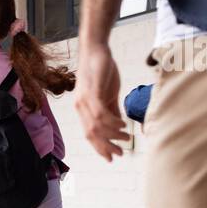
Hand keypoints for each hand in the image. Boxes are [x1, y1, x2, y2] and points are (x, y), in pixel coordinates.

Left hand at [74, 40, 130, 161]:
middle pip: (91, 134)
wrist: (96, 49)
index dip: (100, 147)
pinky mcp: (92, 91)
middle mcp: (81, 107)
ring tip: (126, 137)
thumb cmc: (101, 70)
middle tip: (119, 153)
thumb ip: (112, 109)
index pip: (90, 134)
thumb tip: (120, 124)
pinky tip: (122, 124)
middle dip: (106, 146)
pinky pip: (100, 112)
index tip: (111, 157)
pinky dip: (111, 121)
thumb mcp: (108, 93)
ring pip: (96, 126)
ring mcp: (84, 99)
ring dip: (112, 135)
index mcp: (84, 109)